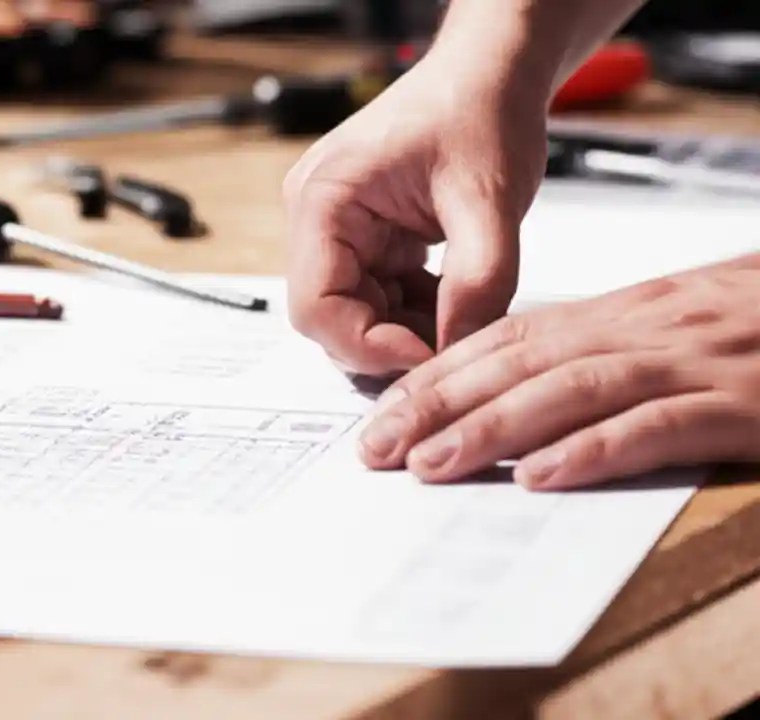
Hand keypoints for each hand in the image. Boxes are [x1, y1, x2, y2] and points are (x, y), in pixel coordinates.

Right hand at [283, 54, 549, 374]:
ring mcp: (339, 229)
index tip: (426, 355)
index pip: (316, 306)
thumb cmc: (478, 108)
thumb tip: (460, 350)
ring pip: (356, 313)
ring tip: (460, 316)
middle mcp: (318, 217)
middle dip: (388, 341)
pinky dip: (416, 311)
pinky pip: (379, 296)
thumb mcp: (489, 198)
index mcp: (324, 199)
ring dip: (406, 329)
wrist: (492, 75)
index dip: (366, 344)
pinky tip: (454, 299)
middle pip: (331, 316)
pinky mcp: (366, 238)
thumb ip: (479, 281)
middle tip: (449, 346)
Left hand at [358, 255, 759, 490]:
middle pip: (520, 362)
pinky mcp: (741, 401)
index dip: (438, 376)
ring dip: (493, 427)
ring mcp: (692, 362)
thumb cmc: (759, 324)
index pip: (506, 340)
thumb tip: (518, 397)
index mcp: (622, 314)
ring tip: (432, 464)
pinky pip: (659, 425)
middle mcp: (644, 329)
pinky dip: (596, 450)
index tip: (382, 413)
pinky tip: (542, 475)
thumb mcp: (671, 327)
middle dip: (438, 404)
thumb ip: (600, 352)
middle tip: (377, 447)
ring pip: (572, 388)